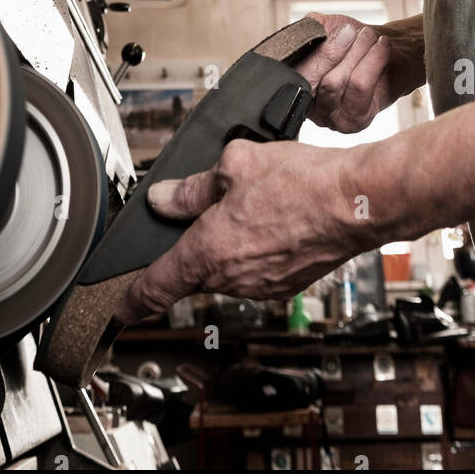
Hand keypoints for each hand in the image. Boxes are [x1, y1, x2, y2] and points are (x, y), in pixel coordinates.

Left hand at [113, 138, 368, 325]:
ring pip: (226, 268)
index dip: (130, 301)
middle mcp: (231, 278)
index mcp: (207, 252)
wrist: (357, 201)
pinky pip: (255, 270)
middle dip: (193, 244)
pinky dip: (255, 249)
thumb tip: (165, 198)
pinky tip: (275, 219)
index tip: (118, 307)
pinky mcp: (285, 285)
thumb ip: (192, 187)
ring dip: (228, 244)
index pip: (154, 289)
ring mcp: (260, 286)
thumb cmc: (302, 183)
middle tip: (209, 210)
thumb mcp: (234, 165)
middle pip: (192, 270)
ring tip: (253, 205)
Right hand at [294, 12, 424, 134]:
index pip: (293, 72)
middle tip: (353, 31)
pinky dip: (373, 61)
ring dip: (356, 53)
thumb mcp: (329, 28)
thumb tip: (313, 29)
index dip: (316, 51)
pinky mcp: (354, 122)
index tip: (339, 30)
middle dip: (335, 51)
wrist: (388, 55)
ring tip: (369, 36)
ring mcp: (330, 119)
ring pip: (335, 82)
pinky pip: (359, 89)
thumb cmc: (355, 45)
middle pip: (312, 80)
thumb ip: (313, 26)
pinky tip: (381, 47)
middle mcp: (308, 107)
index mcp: (294, 84)